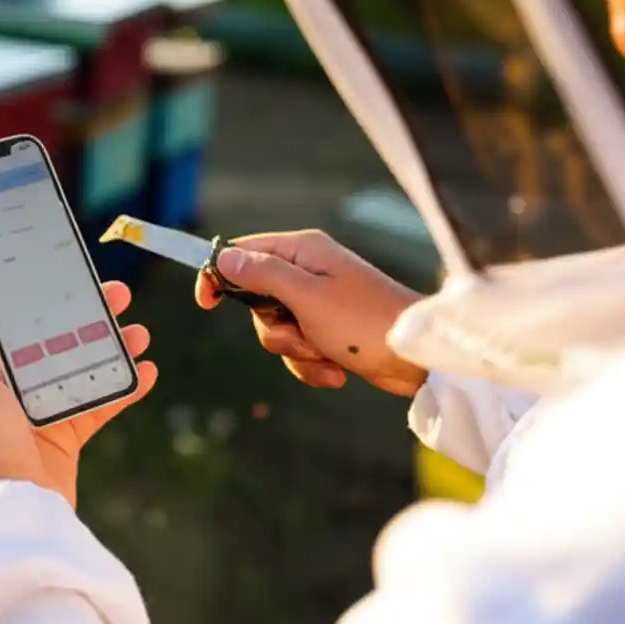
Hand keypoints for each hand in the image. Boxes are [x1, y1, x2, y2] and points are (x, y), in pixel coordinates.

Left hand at [0, 274, 157, 508]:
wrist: (10, 514)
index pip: (5, 320)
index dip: (33, 293)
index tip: (61, 268)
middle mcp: (5, 388)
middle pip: (51, 337)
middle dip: (86, 314)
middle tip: (119, 294)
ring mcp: (37, 413)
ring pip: (81, 366)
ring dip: (113, 346)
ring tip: (140, 333)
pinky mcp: (65, 438)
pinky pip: (100, 405)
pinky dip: (125, 388)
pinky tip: (147, 371)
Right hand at [194, 230, 426, 396]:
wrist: (418, 359)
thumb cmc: (366, 321)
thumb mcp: (307, 297)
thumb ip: (263, 275)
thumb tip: (223, 258)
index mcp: (303, 252)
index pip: (243, 252)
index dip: (220, 275)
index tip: (205, 302)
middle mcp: (310, 271)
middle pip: (257, 300)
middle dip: (275, 329)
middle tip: (301, 335)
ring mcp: (319, 301)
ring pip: (277, 330)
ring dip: (296, 352)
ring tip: (326, 354)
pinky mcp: (329, 330)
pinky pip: (299, 349)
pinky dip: (313, 365)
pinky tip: (337, 372)